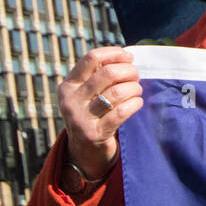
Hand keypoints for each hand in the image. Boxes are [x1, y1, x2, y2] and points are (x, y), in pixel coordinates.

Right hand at [59, 46, 142, 175]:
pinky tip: (136, 103)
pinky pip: (121, 112)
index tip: (128, 58)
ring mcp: (80, 118)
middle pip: (108, 73)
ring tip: (136, 90)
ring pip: (117, 92)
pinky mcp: (94, 134)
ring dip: (134, 88)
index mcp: (68, 85)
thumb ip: (100, 74)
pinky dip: (134, 104)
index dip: (114, 54)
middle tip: (135, 77)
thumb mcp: (88, 92)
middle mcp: (71, 101)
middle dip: (129, 71)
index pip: (91, 58)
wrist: (85, 151)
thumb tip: (126, 57)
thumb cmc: (94, 113)